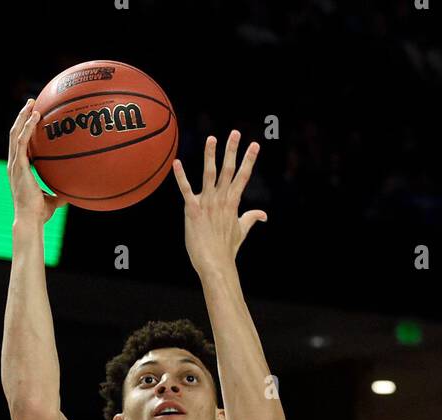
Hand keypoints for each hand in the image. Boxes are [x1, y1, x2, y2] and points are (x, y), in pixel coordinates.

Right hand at [8, 100, 66, 224]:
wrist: (30, 220)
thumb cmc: (40, 214)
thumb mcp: (53, 199)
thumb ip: (61, 192)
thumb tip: (74, 191)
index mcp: (19, 169)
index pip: (20, 145)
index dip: (24, 130)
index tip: (32, 118)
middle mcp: (14, 163)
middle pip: (15, 134)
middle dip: (22, 116)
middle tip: (32, 103)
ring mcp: (14, 163)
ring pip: (16, 133)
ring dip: (23, 116)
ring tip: (32, 103)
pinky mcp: (18, 165)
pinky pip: (22, 141)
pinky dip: (27, 127)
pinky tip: (35, 116)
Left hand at [172, 131, 266, 274]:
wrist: (216, 264)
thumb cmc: (227, 249)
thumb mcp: (241, 231)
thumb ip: (251, 218)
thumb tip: (264, 215)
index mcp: (233, 202)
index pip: (243, 176)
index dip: (249, 160)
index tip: (255, 145)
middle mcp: (221, 200)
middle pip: (228, 170)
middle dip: (232, 150)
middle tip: (235, 133)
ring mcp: (207, 204)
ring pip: (209, 175)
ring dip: (210, 156)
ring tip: (212, 138)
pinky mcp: (193, 211)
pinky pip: (186, 190)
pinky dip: (181, 177)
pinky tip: (176, 163)